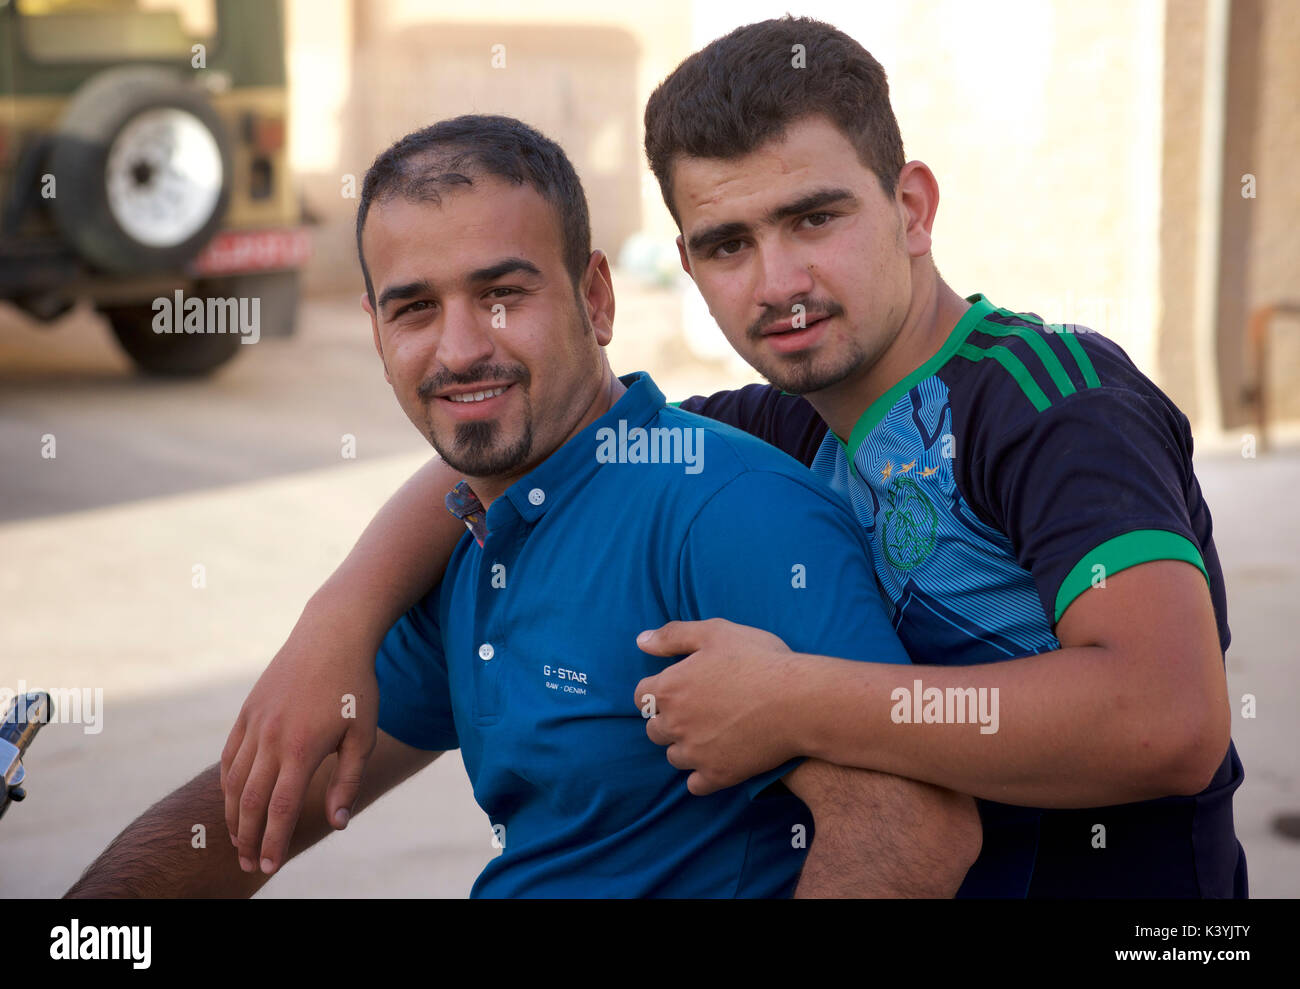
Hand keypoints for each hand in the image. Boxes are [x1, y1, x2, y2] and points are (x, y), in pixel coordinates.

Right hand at [220, 599, 379, 874]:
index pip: (280, 808)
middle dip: (248, 838)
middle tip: (249, 864)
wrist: (331, 635)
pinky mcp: (247, 711)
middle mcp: (271, 738)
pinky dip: (228, 784)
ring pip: (233, 782)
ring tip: (240, 840)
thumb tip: (338, 824)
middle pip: (251, 802)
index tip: (268, 867)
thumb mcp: (363, 735)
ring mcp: (255, 723)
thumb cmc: (355, 688)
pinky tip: (234, 801)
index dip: (272, 841)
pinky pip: (229, 756)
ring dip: (234, 815)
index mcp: (302, 748)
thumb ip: (347, 782)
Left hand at [633, 618, 801, 794]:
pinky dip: (701, 776)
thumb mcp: (716, 632)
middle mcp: (675, 723)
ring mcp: (696, 753)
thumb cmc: (760, 660)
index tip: (679, 688)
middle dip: (669, 719)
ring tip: (710, 734)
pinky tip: (716, 761)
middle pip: (654, 729)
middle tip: (698, 710)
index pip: (641, 697)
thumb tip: (642, 640)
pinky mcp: (718, 774)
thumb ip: (674, 636)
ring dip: (684, 747)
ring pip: (673, 756)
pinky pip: (695, 784)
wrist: (801, 701)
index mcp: (670, 688)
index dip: (658, 691)